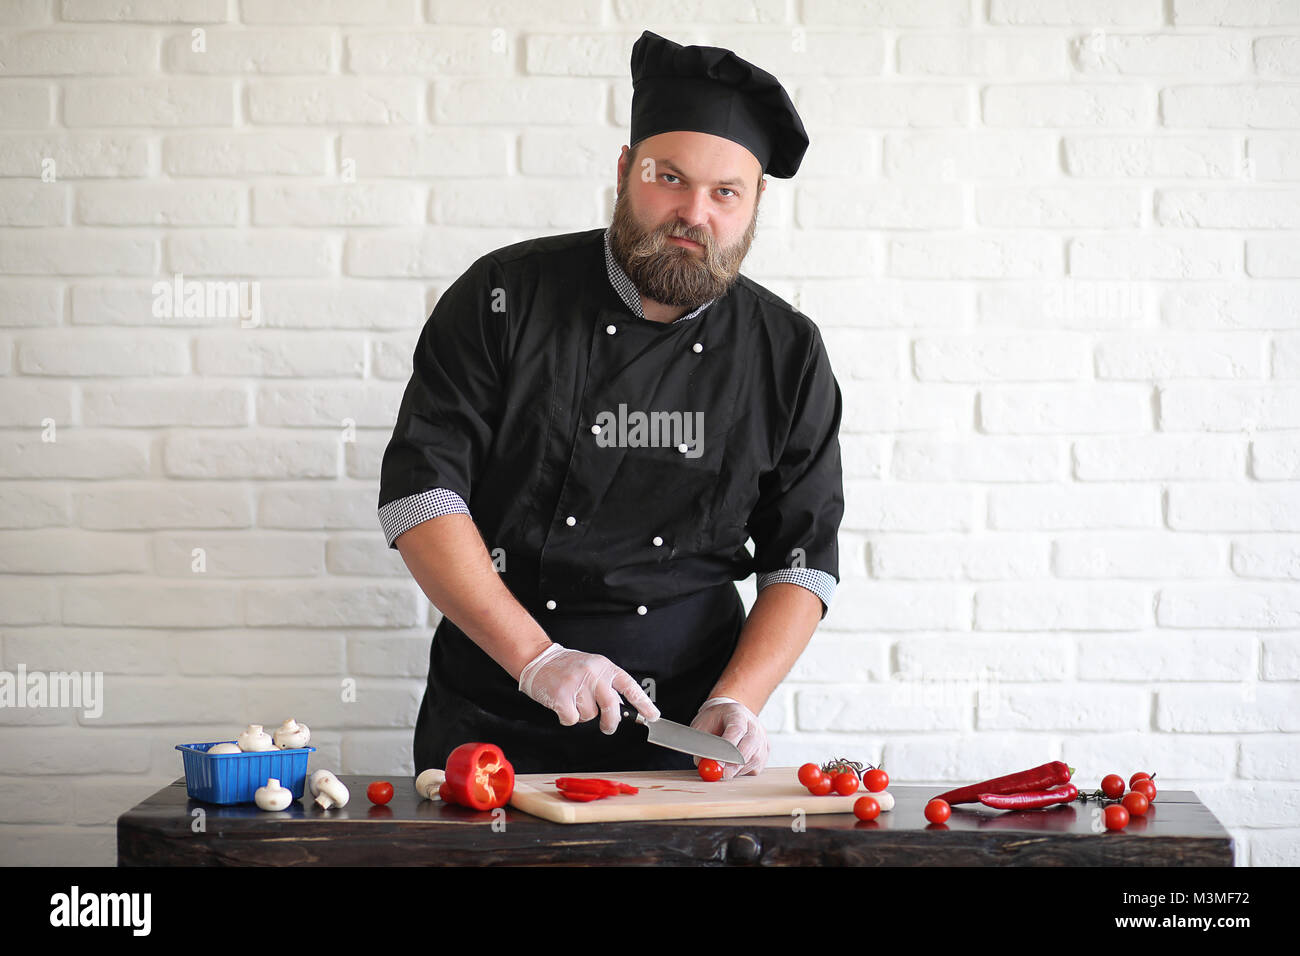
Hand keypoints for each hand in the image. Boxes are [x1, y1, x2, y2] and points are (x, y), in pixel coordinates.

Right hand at [518, 643, 659, 733]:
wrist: (538, 659)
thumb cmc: (566, 666)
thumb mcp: (592, 667)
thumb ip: (607, 684)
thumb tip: (623, 707)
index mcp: (604, 667)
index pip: (630, 686)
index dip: (644, 703)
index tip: (653, 716)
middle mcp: (593, 674)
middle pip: (612, 706)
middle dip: (611, 722)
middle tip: (608, 727)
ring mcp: (577, 683)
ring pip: (589, 715)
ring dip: (581, 715)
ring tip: (572, 701)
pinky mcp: (561, 695)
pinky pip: (572, 719)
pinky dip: (567, 718)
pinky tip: (561, 706)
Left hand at [689, 696, 767, 778]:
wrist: (727, 715)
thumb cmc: (714, 721)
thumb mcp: (702, 727)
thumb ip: (703, 746)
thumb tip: (705, 765)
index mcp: (737, 713)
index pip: (737, 730)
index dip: (729, 748)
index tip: (719, 763)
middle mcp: (754, 724)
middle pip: (751, 745)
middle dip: (736, 763)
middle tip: (723, 775)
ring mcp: (762, 737)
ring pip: (755, 759)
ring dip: (738, 769)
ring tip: (724, 766)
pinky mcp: (765, 751)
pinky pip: (757, 767)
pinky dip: (744, 771)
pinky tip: (734, 765)